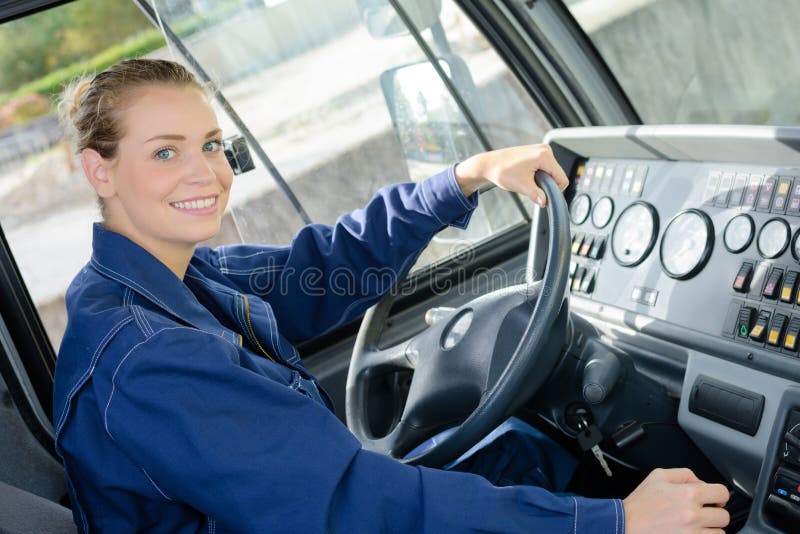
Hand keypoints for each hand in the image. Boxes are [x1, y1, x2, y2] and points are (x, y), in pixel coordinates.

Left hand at [453, 144, 568, 206]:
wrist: (489, 165)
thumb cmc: (502, 171)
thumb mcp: (522, 186)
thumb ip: (537, 195)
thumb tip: (545, 202)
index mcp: (544, 156)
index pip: (561, 178)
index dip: (553, 190)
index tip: (541, 193)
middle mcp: (545, 150)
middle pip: (557, 175)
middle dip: (546, 184)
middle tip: (530, 185)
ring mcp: (540, 149)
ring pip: (551, 172)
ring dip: (542, 179)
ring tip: (526, 179)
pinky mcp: (536, 152)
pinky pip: (545, 167)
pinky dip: (538, 174)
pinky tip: (526, 175)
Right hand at [623, 468, 729, 532]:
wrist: (626, 524)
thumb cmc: (640, 504)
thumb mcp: (658, 476)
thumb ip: (684, 474)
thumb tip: (701, 482)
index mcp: (688, 493)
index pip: (722, 493)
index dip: (719, 495)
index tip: (714, 500)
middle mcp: (693, 514)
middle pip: (723, 516)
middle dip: (713, 514)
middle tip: (702, 514)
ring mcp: (692, 533)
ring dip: (710, 530)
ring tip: (696, 527)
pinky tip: (693, 533)